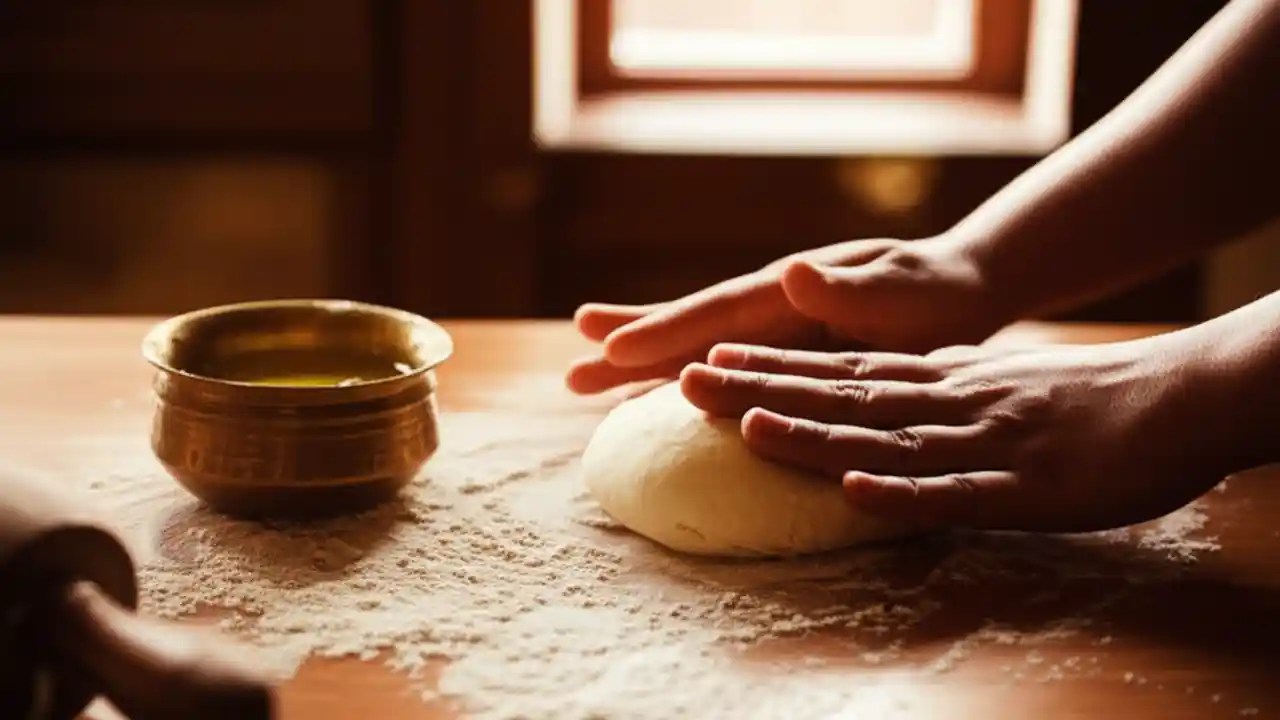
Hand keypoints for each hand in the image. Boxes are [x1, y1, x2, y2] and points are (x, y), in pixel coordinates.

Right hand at [567, 236, 1010, 393]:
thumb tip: (796, 272)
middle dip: (629, 348)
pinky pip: (720, 369)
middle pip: (687, 328)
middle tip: (569, 371)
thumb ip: (850, 285)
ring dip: (640, 368)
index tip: (607, 346)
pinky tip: (649, 399)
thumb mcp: (902, 289)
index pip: (716, 311)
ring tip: (580, 384)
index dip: (662, 330)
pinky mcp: (780, 352)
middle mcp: (768, 307)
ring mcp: (770, 330)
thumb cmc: (934, 290)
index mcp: (790, 290)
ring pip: (694, 350)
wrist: (958, 286)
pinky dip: (679, 381)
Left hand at [678, 336, 1235, 531]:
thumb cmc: (1080, 397)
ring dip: (815, 435)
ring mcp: (979, 442)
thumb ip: (933, 385)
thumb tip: (879, 388)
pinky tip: (854, 492)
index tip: (709, 360)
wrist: (1170, 399)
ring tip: (748, 426)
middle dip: (764, 391)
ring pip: (884, 440)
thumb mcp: (989, 379)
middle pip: (841, 398)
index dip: (773, 367)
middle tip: (689, 383)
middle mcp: (945, 403)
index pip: (841, 370)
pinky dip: (903, 493)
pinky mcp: (1020, 488)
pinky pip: (954, 495)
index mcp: (938, 381)